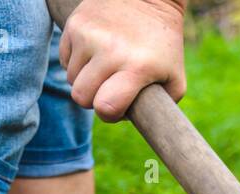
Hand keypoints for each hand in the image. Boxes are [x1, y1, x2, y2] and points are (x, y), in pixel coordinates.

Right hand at [60, 0, 186, 121]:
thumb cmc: (163, 45)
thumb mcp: (174, 78)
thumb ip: (162, 108)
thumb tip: (132, 122)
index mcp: (137, 68)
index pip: (105, 107)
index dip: (108, 114)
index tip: (117, 107)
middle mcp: (110, 51)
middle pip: (81, 97)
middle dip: (93, 100)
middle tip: (108, 90)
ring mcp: (89, 36)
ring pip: (71, 79)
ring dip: (86, 81)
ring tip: (105, 69)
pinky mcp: (75, 24)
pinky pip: (65, 59)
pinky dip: (77, 62)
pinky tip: (95, 54)